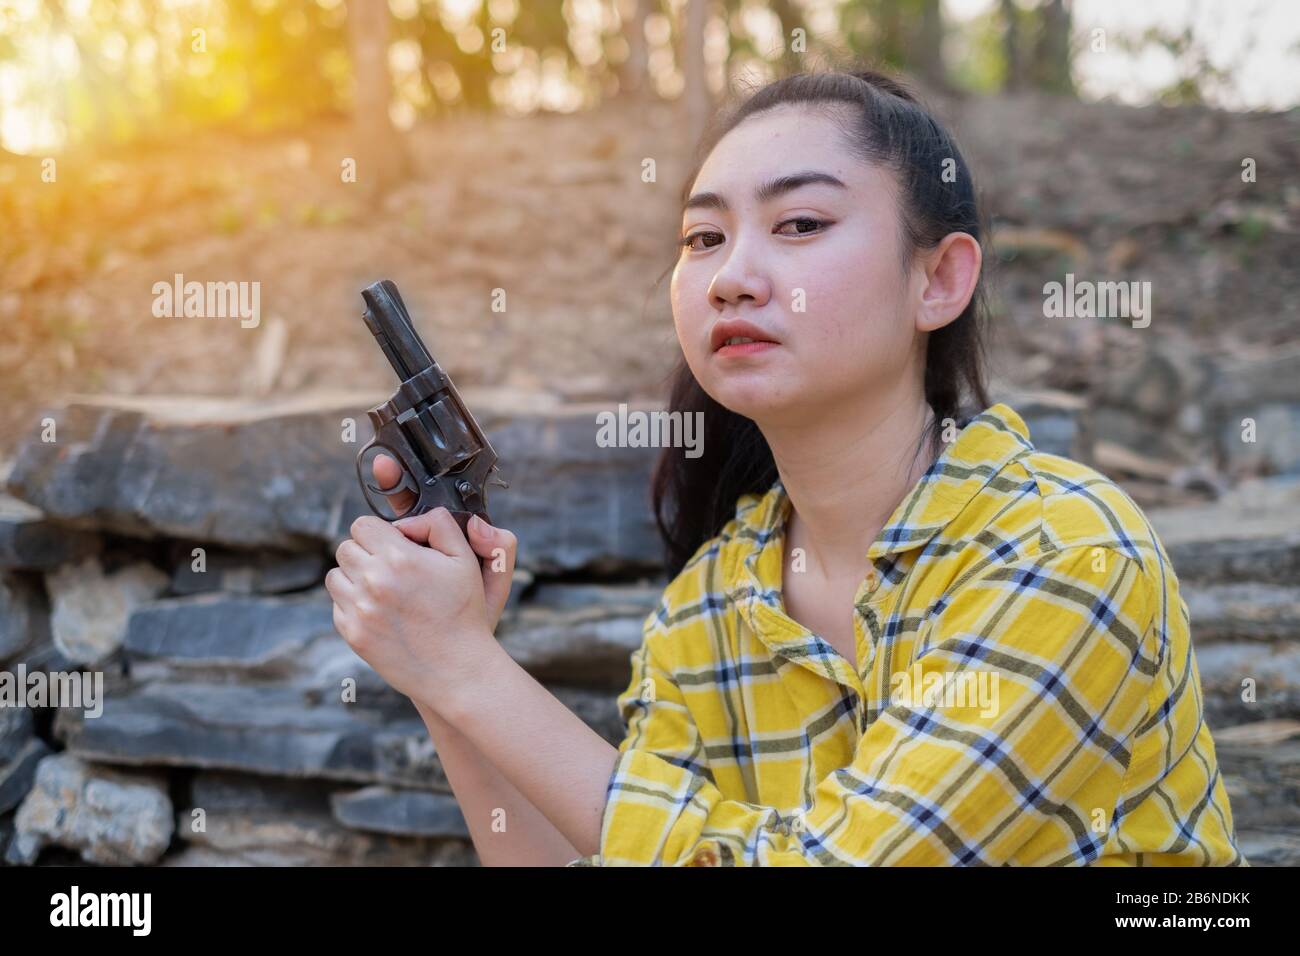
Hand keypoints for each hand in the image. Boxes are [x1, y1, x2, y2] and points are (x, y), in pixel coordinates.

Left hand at [325, 454, 518, 706]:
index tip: (395, 545)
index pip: (362, 525)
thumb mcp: (465, 559)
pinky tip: (381, 612)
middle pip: (345, 547)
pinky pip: (338, 605)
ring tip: (383, 590)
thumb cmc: (464, 612)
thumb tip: (406, 521)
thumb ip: (440, 524)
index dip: (379, 532)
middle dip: (366, 553)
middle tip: (391, 568)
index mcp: (399, 557)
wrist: (457, 669)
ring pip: (336, 576)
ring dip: (355, 578)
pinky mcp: (352, 633)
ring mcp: (359, 610)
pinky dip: (354, 605)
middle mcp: (373, 581)